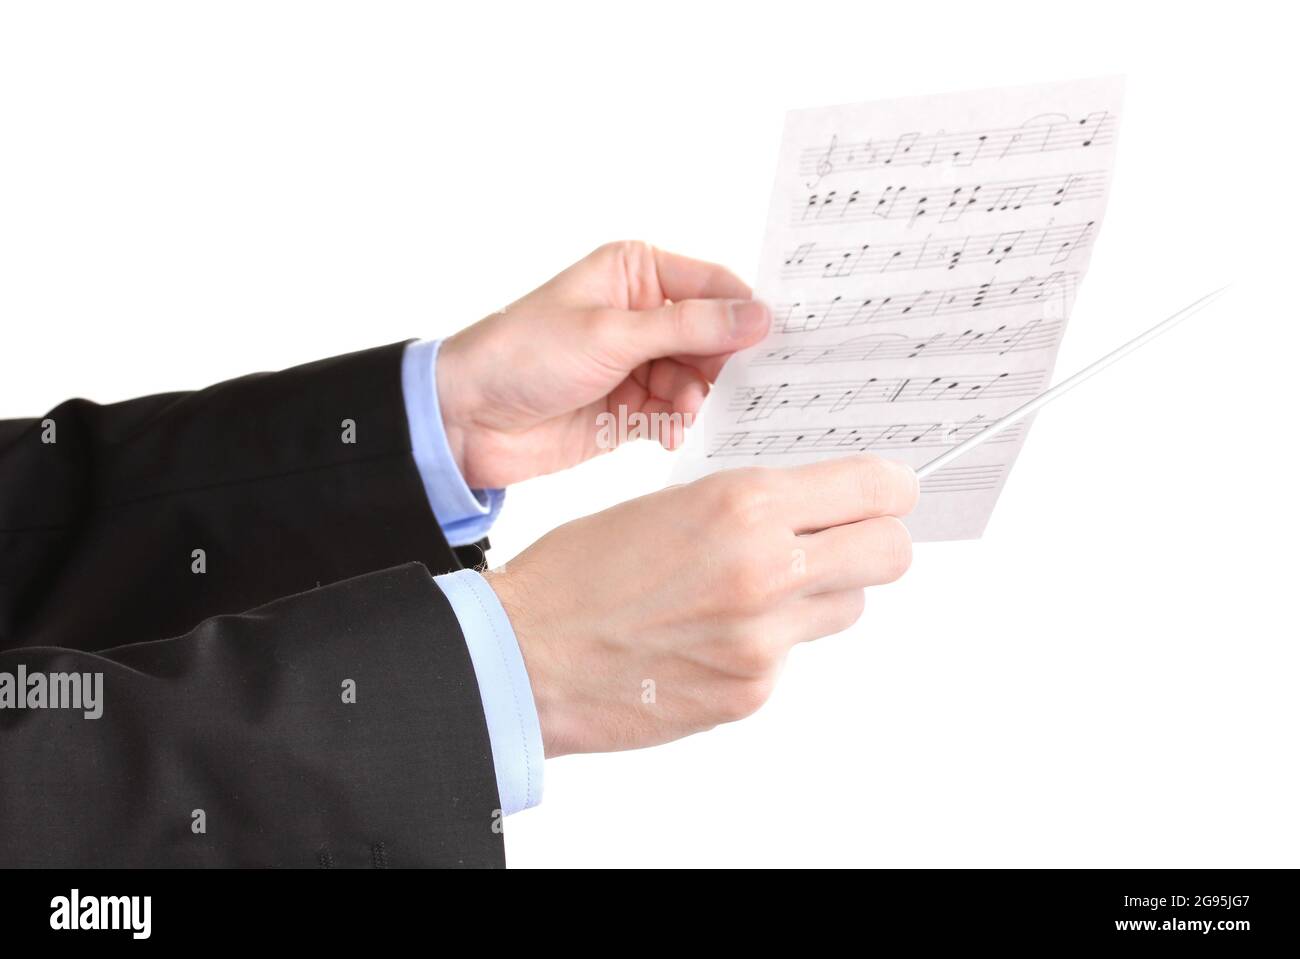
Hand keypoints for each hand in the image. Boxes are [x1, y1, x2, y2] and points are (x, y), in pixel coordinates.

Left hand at [434, 241, 769, 488]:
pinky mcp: (631, 407)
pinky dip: (676, 424)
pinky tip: (662, 435)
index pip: (714, 284)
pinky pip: (676, 413)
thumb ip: (690, 328)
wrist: (470, 420)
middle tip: (719, 387)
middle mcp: (642, 313)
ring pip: (699, 379)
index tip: (777, 340)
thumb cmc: (525, 355)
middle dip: (720, 365)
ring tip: (674, 414)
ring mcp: (638, 361)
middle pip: (714, 336)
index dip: (745, 311)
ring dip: (694, 399)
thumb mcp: (613, 334)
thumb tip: (758, 316)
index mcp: (636, 272)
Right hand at [484, 454, 918, 755]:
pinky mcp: (752, 691)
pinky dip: (769, 642)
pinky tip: (714, 635)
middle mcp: (766, 570)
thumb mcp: (672, 502)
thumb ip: (751, 504)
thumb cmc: (580, 572)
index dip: (889, 489)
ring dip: (821, 594)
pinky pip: (793, 656)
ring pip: (848, 607)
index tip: (888, 492)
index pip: (874, 490)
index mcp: (744, 505)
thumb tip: (814, 506)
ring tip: (758, 591)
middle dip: (876, 541)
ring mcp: (764, 639)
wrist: (527, 654)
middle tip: (848, 539)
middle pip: (890, 553)